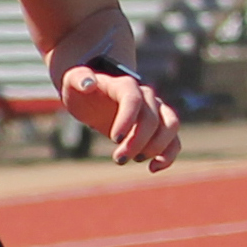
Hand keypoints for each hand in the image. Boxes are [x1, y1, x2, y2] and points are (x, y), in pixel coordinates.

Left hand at [59, 65, 180, 170]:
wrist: (93, 98)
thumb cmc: (81, 90)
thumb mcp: (72, 81)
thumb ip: (78, 78)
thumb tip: (88, 83)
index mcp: (125, 85)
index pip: (133, 100)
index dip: (127, 119)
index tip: (114, 139)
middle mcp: (146, 95)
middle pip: (152, 118)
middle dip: (137, 141)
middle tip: (118, 159)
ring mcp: (157, 110)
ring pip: (171, 126)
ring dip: (156, 148)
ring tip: (134, 160)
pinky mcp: (161, 126)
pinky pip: (174, 140)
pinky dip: (169, 155)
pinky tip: (153, 168)